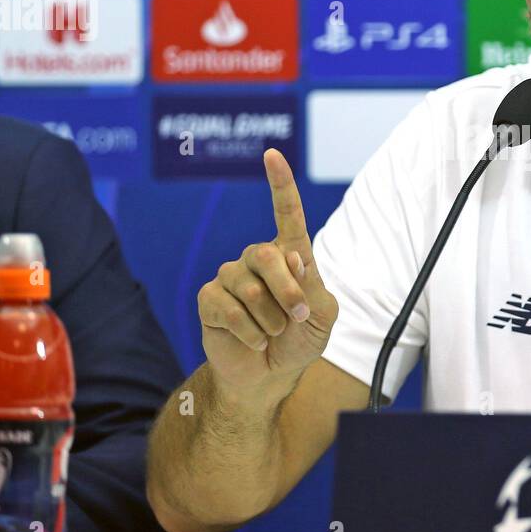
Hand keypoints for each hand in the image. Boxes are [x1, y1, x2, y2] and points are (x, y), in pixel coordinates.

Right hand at [197, 148, 339, 399]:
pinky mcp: (210, 300)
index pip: (286, 214)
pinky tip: (253, 340)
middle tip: (297, 317)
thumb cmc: (300, 340)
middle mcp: (257, 260)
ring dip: (269, 319)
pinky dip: (248, 331)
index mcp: (289, 255)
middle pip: (267, 255)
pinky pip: (227, 308)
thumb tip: (291, 256)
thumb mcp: (321, 314)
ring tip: (273, 334)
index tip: (272, 155)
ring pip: (248, 287)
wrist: (271, 376)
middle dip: (287, 291)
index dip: (280, 184)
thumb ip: (311, 285)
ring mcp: (231, 278)